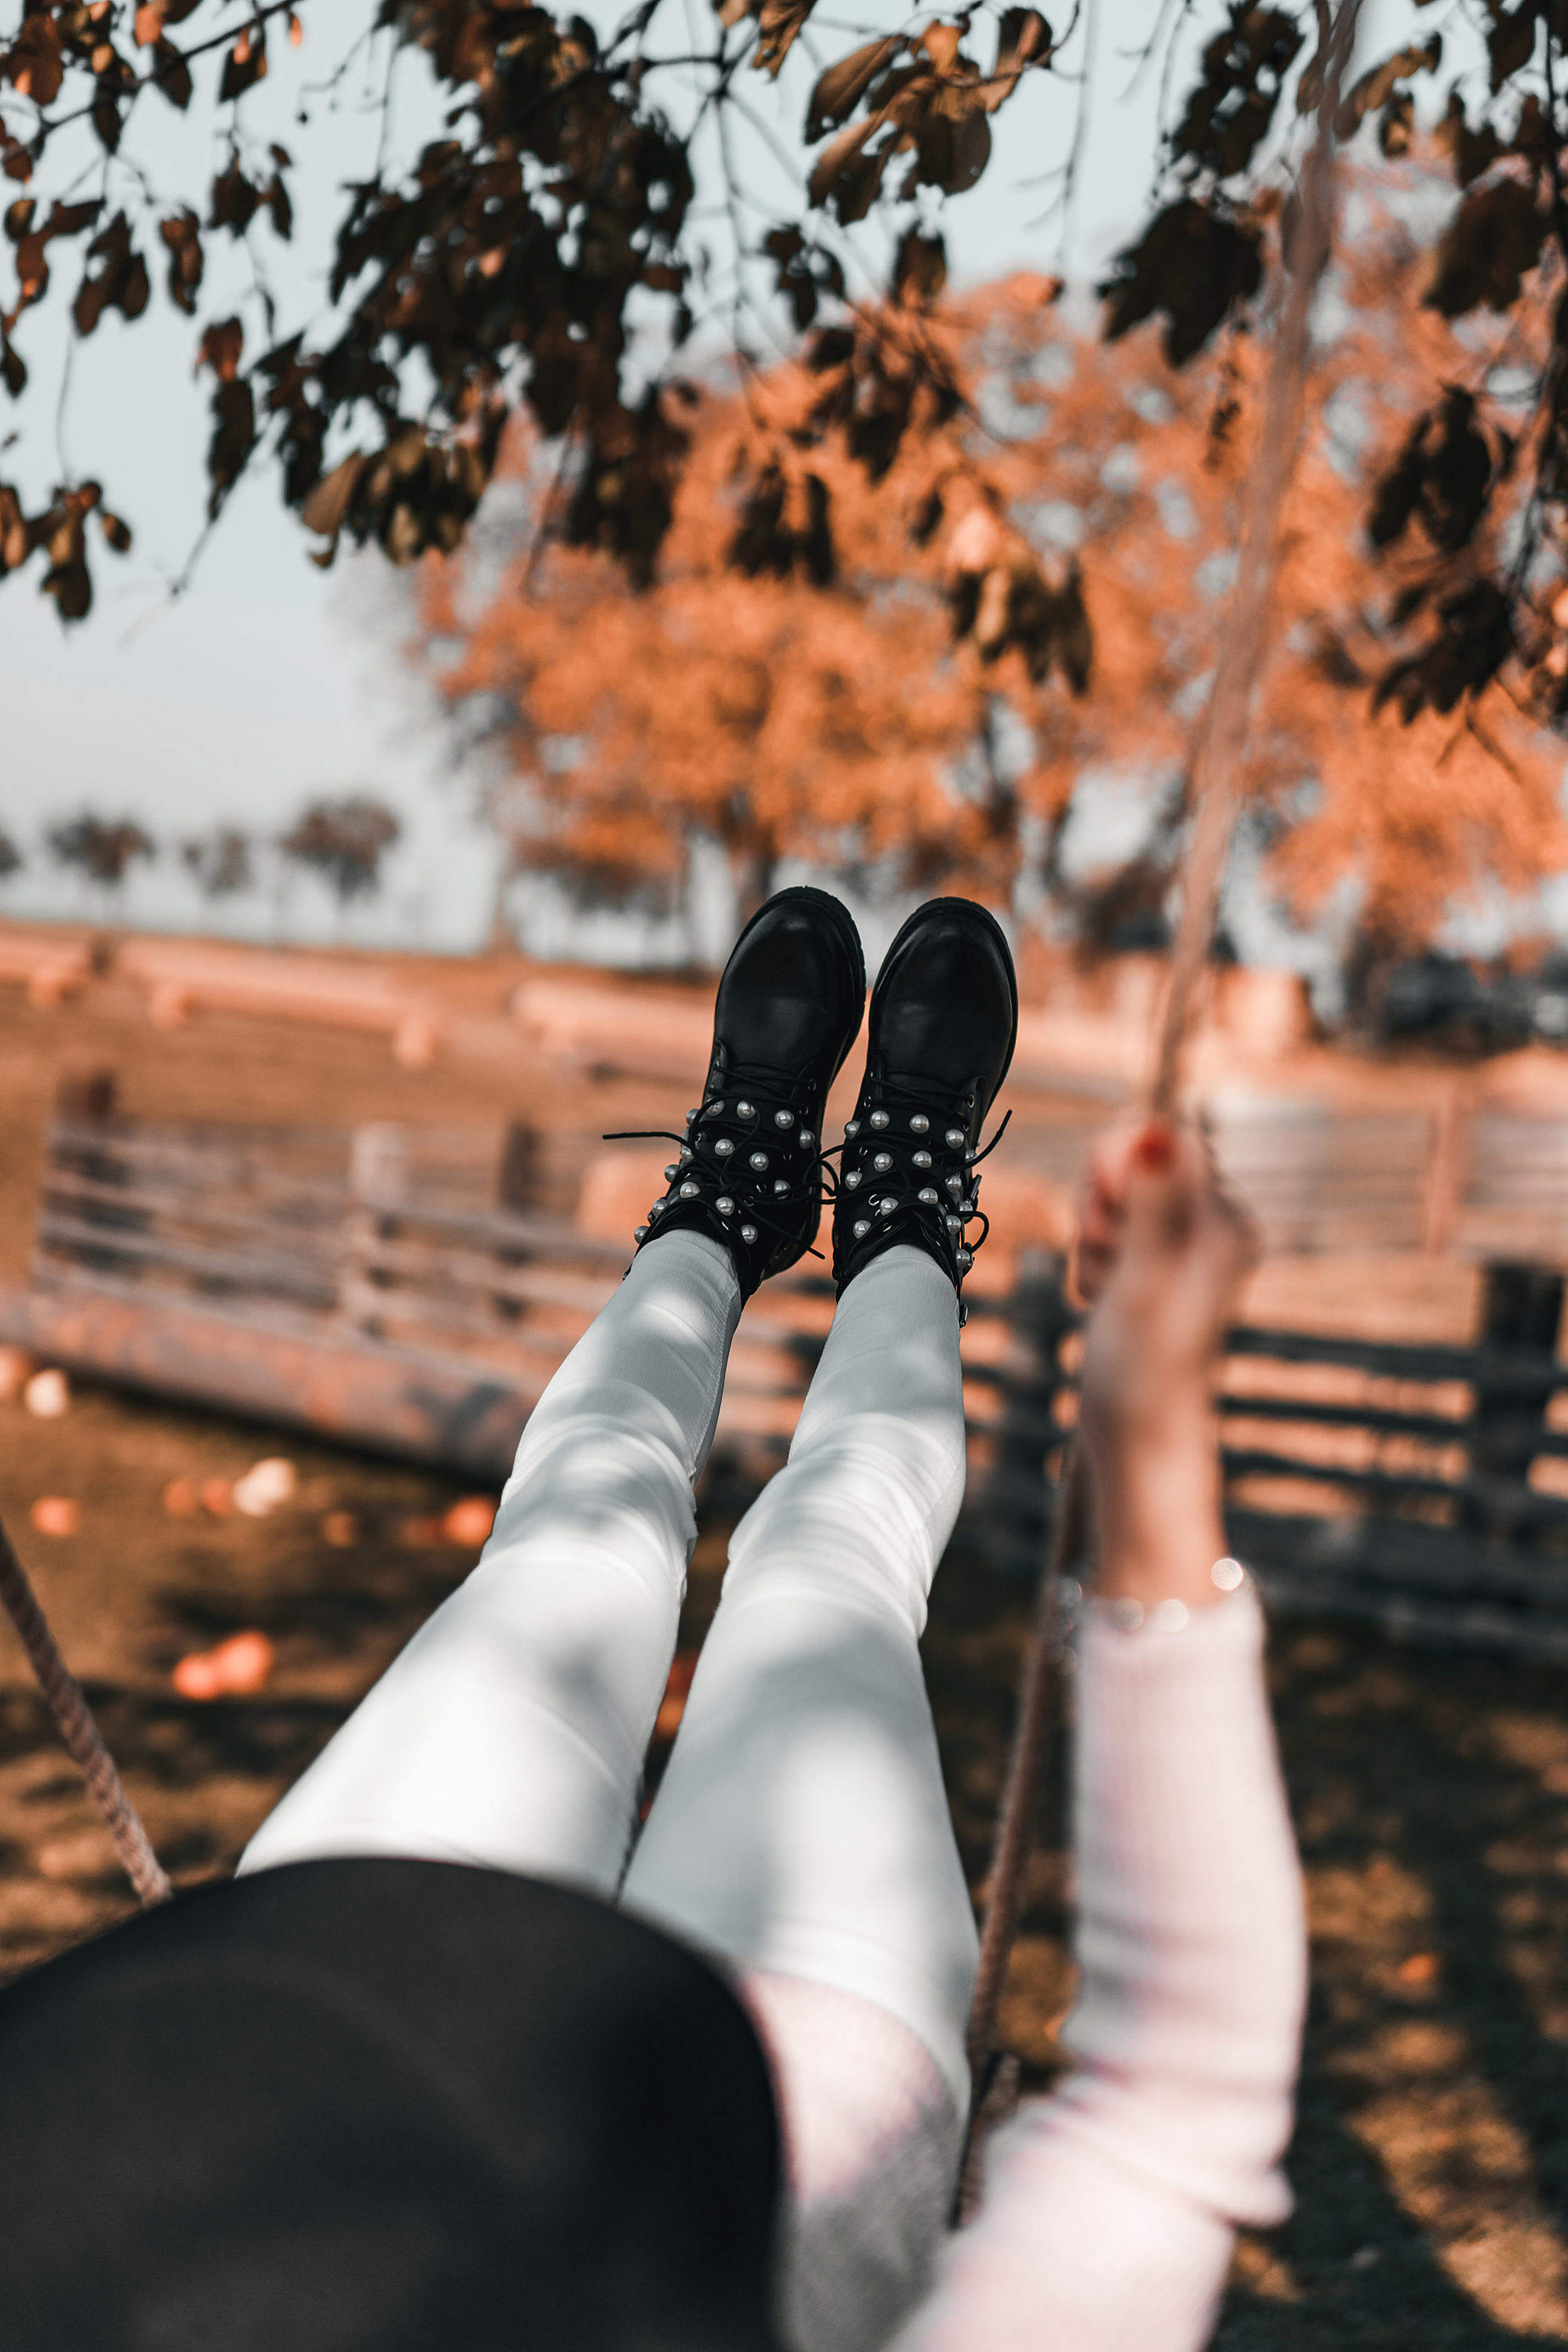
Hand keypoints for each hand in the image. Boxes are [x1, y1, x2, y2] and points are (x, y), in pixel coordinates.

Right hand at [1073, 1119, 1257, 1609]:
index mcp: (1223, 1221)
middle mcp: (1212, 1226)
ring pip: (1113, 1199)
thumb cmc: (1142, 1369)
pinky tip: (1104, 1298)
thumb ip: (1151, 1202)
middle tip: (1110, 1269)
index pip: (1161, 1136)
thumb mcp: (1144, 1280)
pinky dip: (1094, 1260)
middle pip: (1131, 1164)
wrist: (1136, 1437)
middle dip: (1100, 1209)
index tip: (1106, 1218)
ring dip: (1094, 1239)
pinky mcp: (1154, 1266)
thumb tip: (1157, 1131)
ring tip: (1108, 1291)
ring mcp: (1182, 1246)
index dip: (1115, 1166)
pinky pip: (1108, 1231)